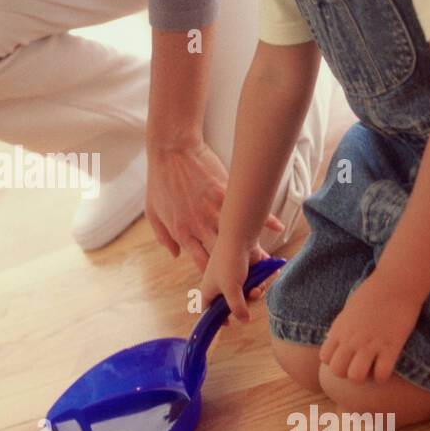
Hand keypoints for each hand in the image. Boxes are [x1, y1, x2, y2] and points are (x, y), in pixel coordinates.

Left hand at [145, 137, 282, 266]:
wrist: (171, 150)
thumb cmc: (160, 180)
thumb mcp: (153, 212)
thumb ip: (164, 237)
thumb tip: (175, 256)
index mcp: (183, 233)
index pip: (203, 263)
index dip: (215, 276)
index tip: (225, 280)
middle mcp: (200, 226)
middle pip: (224, 256)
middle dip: (239, 269)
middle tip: (252, 276)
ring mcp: (213, 210)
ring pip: (238, 237)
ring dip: (253, 250)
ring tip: (266, 261)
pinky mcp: (225, 193)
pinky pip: (246, 210)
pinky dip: (263, 219)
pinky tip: (277, 228)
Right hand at [199, 234, 271, 322]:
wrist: (240, 237)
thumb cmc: (229, 263)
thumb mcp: (232, 290)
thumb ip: (238, 308)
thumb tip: (244, 321)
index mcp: (209, 289)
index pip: (207, 309)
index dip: (215, 318)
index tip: (228, 323)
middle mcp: (220, 284)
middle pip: (232, 303)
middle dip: (245, 302)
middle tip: (251, 294)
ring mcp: (233, 276)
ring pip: (246, 292)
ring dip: (255, 291)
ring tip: (259, 286)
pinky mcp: (245, 269)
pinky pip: (254, 281)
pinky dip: (262, 280)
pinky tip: (268, 275)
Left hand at [319, 274, 420, 382]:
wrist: (396, 283)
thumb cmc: (373, 294)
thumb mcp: (348, 310)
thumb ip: (340, 328)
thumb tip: (331, 340)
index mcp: (340, 329)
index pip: (325, 358)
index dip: (335, 362)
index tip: (347, 357)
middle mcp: (351, 339)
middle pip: (337, 371)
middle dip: (347, 373)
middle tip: (359, 365)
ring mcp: (370, 344)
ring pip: (356, 376)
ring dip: (364, 376)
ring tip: (372, 368)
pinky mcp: (391, 346)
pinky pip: (382, 374)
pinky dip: (383, 376)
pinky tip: (386, 367)